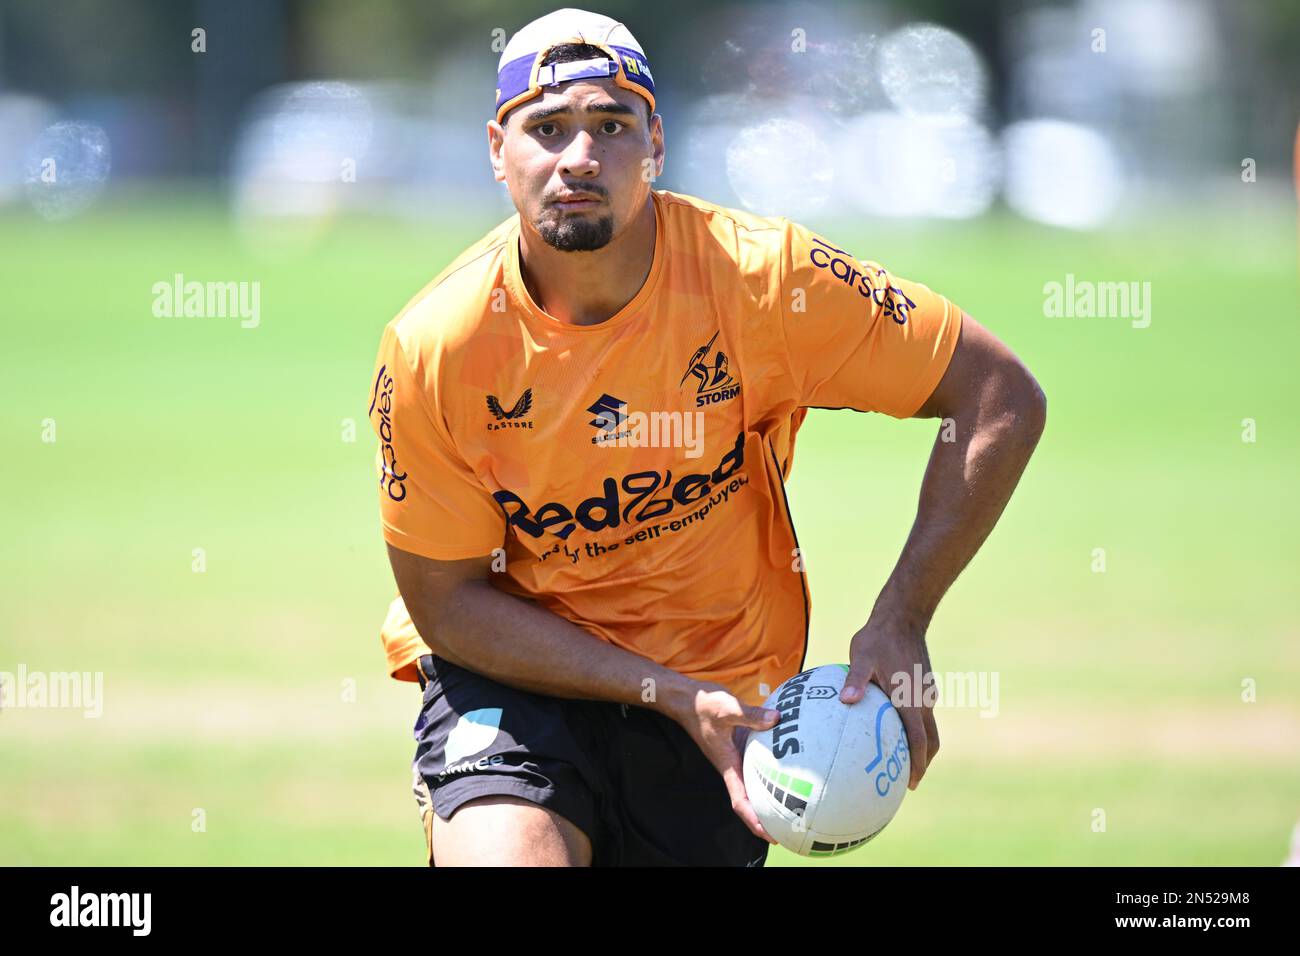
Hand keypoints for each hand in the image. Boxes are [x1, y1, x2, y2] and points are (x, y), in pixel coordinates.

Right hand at [667, 681, 781, 843]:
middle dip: (765, 817)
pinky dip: (768, 773)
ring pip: (752, 784)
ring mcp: (735, 756)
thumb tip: (777, 719)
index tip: (769, 834)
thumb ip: (751, 715)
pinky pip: (755, 765)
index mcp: (726, 764)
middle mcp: (731, 765)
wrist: (687, 698)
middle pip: (748, 799)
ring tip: (792, 807)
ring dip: (767, 798)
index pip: (739, 800)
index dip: (754, 820)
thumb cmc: (703, 705)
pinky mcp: (739, 745)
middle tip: (791, 828)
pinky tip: (786, 770)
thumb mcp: (727, 708)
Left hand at [840, 614, 938, 789]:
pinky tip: (894, 729)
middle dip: (922, 763)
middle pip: (931, 740)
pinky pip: (922, 713)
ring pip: (929, 727)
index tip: (910, 783)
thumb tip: (846, 700)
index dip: (916, 763)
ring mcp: (926, 691)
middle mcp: (924, 699)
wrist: (903, 616)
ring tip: (901, 762)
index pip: (919, 740)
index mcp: (911, 698)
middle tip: (907, 781)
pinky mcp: (923, 684)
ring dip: (920, 747)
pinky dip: (915, 729)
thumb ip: (855, 680)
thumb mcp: (861, 656)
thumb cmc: (879, 636)